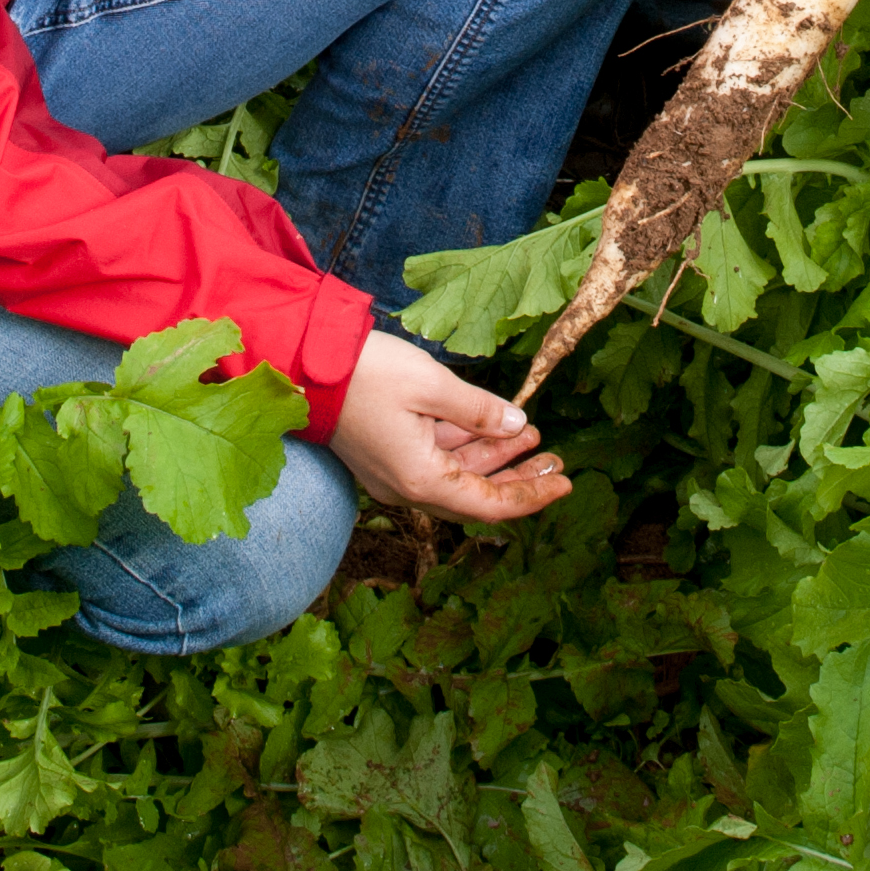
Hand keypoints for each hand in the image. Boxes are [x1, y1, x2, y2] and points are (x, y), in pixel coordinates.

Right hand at [329, 332, 568, 523]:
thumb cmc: (367, 374)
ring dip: (495, 457)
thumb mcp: (433, 386)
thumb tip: (517, 427)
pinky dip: (469, 444)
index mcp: (421, 480)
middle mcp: (407, 486)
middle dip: (519, 478)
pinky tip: (494, 424)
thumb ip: (479, 411)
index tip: (565, 484)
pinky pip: (438, 457)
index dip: (531, 496)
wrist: (305, 366)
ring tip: (534, 436)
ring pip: (458, 473)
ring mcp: (395, 472)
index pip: (489, 504)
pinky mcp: (387, 452)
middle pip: (476, 494)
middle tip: (556, 462)